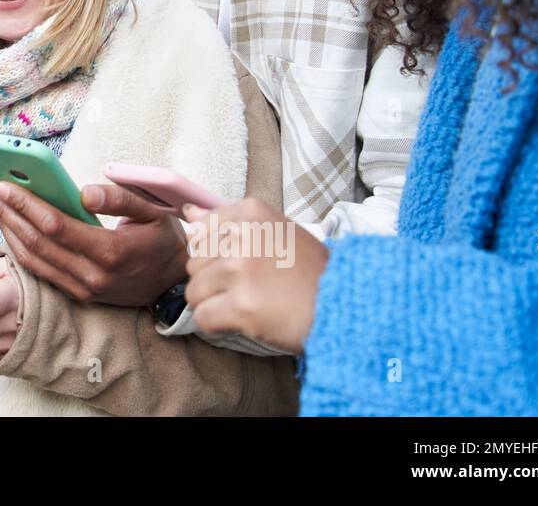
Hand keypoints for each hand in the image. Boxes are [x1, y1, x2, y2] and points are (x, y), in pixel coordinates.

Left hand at [0, 178, 187, 305]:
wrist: (174, 284)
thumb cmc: (162, 241)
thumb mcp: (153, 212)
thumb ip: (119, 199)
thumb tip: (85, 192)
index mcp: (110, 252)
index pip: (55, 226)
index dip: (26, 205)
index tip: (4, 185)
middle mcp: (91, 275)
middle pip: (36, 243)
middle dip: (7, 213)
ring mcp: (82, 290)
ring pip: (32, 260)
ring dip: (7, 230)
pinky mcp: (78, 295)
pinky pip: (40, 272)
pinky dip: (19, 249)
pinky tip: (8, 227)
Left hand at [184, 198, 328, 353]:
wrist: (350, 307)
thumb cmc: (311, 272)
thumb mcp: (275, 232)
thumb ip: (229, 222)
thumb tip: (187, 213)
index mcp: (252, 212)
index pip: (201, 233)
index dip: (215, 256)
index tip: (242, 266)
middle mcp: (244, 236)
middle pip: (194, 263)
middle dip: (213, 281)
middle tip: (250, 289)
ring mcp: (241, 270)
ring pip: (194, 291)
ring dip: (215, 304)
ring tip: (249, 305)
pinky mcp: (242, 305)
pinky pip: (203, 317)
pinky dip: (217, 325)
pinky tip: (244, 321)